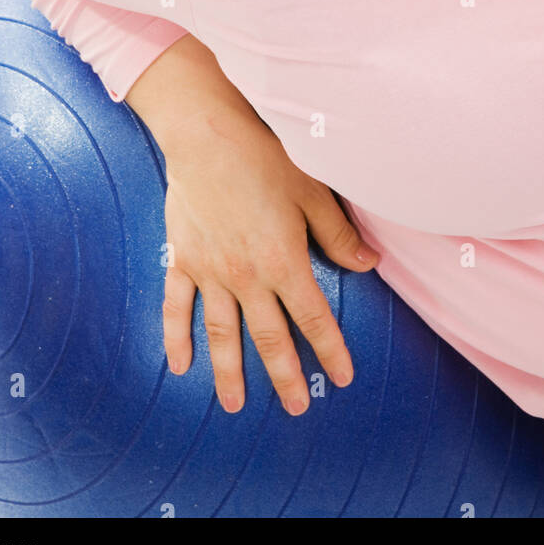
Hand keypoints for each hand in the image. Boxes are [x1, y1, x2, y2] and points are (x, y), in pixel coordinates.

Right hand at [160, 109, 380, 416]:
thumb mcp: (312, 192)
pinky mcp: (182, 259)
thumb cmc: (264, 157)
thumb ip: (337, 234)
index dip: (329, 349)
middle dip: (284, 376)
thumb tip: (368, 264)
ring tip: (234, 405)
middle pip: (268, 338)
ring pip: (221, 334)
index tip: (341, 377)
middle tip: (296, 408)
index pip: (312, 317)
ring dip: (229, 373)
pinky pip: (177, 307)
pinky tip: (178, 365)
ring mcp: (210, 271)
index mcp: (283, 260)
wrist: (206, 136)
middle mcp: (246, 276)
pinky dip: (176, 337)